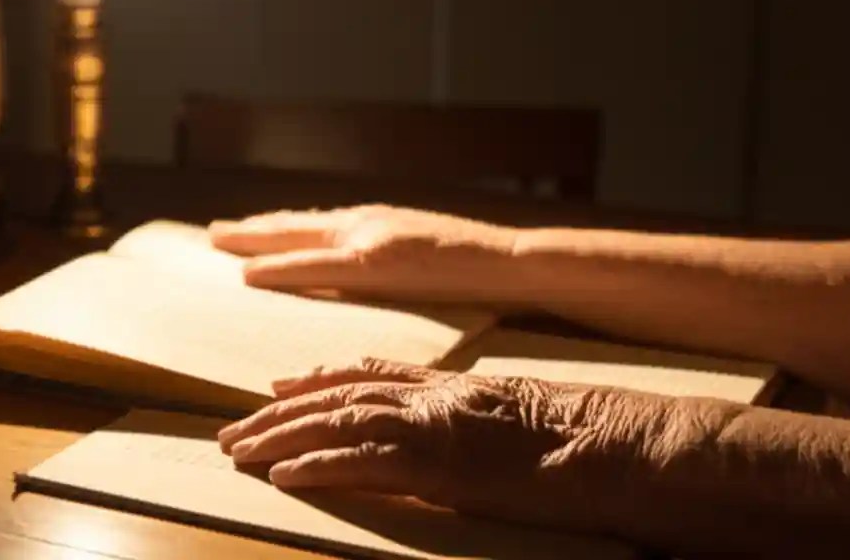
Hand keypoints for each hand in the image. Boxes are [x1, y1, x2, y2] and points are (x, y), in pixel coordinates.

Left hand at [209, 205, 525, 304]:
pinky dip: (279, 269)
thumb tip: (358, 279)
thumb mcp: (422, 261)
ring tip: (218, 240)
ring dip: (254, 239)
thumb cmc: (474, 270)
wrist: (510, 263)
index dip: (279, 230)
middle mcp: (366, 222)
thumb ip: (386, 265)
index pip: (316, 226)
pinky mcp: (376, 261)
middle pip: (296, 226)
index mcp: (377, 224)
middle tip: (213, 232)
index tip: (248, 231)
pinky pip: (315, 268)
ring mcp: (369, 237)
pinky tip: (249, 274)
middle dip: (253, 229)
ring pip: (296, 238)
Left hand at [217, 358, 668, 533]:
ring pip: (336, 424)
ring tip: (238, 451)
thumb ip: (479, 418)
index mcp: (452, 387)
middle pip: (338, 397)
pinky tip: (283, 475)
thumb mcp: (522, 416)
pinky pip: (360, 463)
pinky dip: (317, 467)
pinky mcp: (435, 466)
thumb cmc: (584, 439)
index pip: (373, 374)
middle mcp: (432, 398)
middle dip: (281, 413)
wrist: (614, 446)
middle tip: (235, 428)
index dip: (321, 377)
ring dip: (280, 439)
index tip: (282, 383)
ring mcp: (432, 428)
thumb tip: (462, 437)